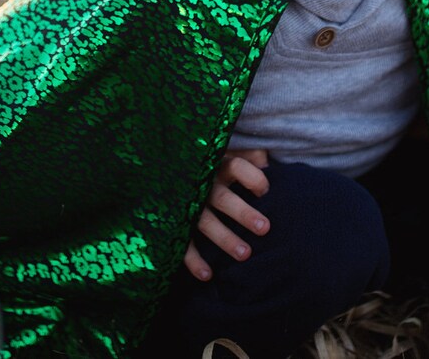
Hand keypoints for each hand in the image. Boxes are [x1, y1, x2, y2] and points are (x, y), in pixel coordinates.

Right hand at [183, 148, 269, 280]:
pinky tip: (207, 275)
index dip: (252, 178)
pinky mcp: (175, 222)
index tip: (265, 191)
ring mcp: (188, 204)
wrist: (163, 167)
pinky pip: (183, 243)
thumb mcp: (225, 153)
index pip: (236, 167)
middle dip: (243, 214)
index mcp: (216, 164)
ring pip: (206, 223)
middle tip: (264, 228)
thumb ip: (246, 154)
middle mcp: (202, 184)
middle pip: (224, 199)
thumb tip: (265, 160)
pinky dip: (193, 260)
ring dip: (225, 239)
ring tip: (245, 254)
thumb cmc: (206, 162)